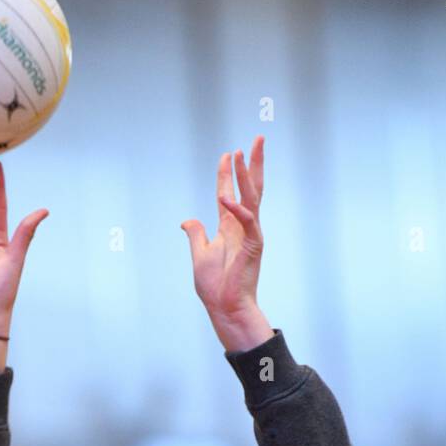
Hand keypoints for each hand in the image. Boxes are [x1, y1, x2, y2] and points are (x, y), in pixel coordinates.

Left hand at [181, 136, 266, 338]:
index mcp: (230, 227)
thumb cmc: (215, 285)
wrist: (225, 307)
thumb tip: (188, 220)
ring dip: (248, 175)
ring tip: (244, 152)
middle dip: (252, 163)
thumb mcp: (199, 254)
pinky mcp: (254, 245)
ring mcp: (251, 234)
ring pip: (252, 197)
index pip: (229, 192)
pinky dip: (237, 209)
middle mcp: (243, 226)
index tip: (227, 153)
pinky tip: (225, 198)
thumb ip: (196, 234)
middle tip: (258, 139)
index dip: (227, 173)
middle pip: (250, 188)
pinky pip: (247, 221)